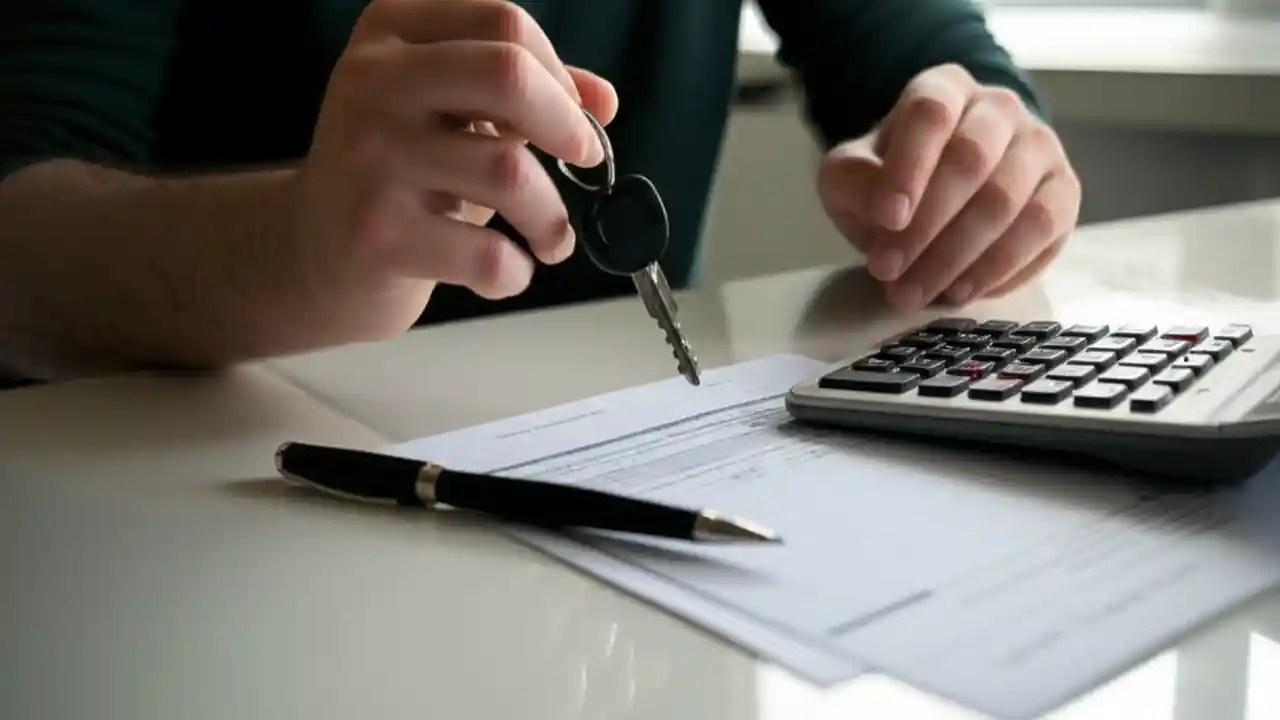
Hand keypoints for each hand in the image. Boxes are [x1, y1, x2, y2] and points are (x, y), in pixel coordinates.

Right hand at [291, 0, 617, 339]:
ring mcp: (369, 157)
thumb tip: (604, 101)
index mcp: (391, 34)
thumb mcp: (450, 115)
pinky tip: (505, 273)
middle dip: (568, 126)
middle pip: (508, 74)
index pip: (503, 24)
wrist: (309, 249)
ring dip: (551, 218)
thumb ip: (524, 96)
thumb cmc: (397, 175)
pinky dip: (515, 272)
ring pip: (508, 171)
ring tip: (551, 240)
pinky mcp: (375, 233)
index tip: (576, 122)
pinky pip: (486, 253)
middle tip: (582, 163)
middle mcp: (372, 83)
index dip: (559, 76)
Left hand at [818, 63, 1080, 310]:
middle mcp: (999, 108)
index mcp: (944, 88)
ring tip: (914, 293)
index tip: (887, 218)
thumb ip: (854, 182)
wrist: (940, 193)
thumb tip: (885, 213)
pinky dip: (996, 268)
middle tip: (889, 272)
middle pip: (971, 158)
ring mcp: (1039, 147)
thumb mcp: (852, 175)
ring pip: (1005, 200)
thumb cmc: (895, 180)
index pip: (930, 113)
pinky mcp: (1064, 192)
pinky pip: (1040, 229)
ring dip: (954, 257)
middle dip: (926, 225)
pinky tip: (959, 291)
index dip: (908, 167)